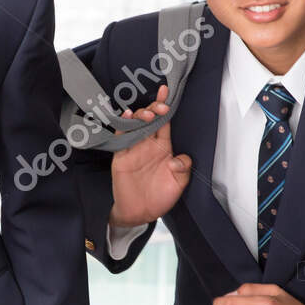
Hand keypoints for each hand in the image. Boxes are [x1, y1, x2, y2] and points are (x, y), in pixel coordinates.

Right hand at [109, 82, 191, 227]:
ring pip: (135, 123)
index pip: (165, 122)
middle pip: (150, 118)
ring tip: (148, 116)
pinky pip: (120, 136)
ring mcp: (134, 148)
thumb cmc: (160, 198)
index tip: (167, 91)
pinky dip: (122, 124)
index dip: (166, 106)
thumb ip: (183, 170)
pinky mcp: (121, 155)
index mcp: (163, 148)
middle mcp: (148, 144)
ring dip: (141, 114)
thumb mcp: (179, 184)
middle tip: (160, 108)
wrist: (140, 213)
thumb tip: (180, 159)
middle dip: (155, 107)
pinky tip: (126, 116)